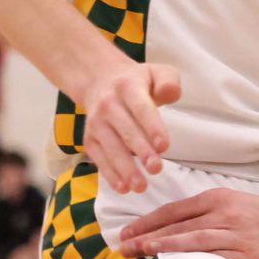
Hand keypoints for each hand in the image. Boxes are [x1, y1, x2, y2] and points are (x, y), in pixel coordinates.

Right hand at [79, 60, 179, 194]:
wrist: (100, 80)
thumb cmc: (137, 80)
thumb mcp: (158, 72)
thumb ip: (169, 81)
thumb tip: (170, 93)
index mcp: (128, 86)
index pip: (141, 108)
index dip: (152, 127)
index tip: (164, 146)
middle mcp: (108, 104)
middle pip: (126, 130)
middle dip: (141, 151)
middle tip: (156, 169)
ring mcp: (96, 122)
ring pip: (111, 147)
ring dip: (125, 168)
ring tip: (141, 185)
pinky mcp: (89, 138)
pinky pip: (98, 157)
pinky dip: (109, 174)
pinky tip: (123, 187)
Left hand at [117, 186, 258, 258]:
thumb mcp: (233, 203)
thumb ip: (204, 214)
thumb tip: (165, 230)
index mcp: (220, 198)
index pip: (176, 210)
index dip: (149, 221)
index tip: (127, 232)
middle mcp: (225, 216)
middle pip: (180, 227)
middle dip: (149, 237)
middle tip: (124, 248)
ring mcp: (236, 239)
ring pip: (195, 242)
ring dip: (166, 249)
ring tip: (142, 254)